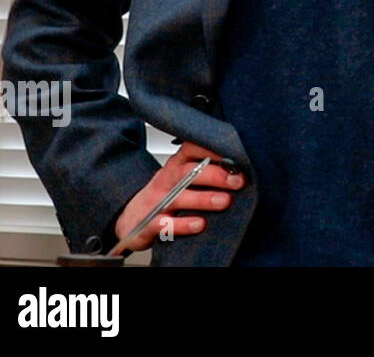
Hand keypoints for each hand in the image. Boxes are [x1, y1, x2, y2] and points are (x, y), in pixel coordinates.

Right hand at [113, 141, 244, 251]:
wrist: (131, 219)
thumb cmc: (166, 195)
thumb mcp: (182, 178)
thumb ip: (206, 169)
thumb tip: (242, 168)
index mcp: (177, 165)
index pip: (192, 149)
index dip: (212, 148)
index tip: (235, 151)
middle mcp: (167, 180)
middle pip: (189, 172)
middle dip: (215, 175)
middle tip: (238, 180)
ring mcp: (158, 202)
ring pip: (180, 197)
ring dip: (203, 199)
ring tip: (225, 201)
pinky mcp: (150, 224)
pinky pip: (165, 224)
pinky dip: (183, 224)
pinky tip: (200, 224)